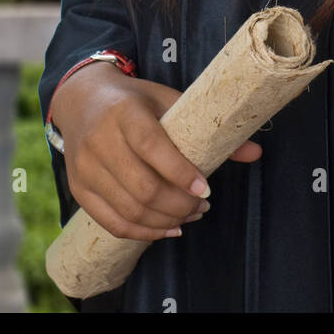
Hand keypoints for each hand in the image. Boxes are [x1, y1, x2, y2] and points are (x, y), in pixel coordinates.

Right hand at [50, 62, 261, 241]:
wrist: (82, 100)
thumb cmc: (135, 101)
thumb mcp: (168, 101)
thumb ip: (206, 126)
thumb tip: (255, 152)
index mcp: (124, 112)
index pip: (151, 146)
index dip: (180, 173)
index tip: (206, 188)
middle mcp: (99, 140)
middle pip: (142, 187)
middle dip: (179, 205)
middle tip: (203, 205)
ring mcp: (85, 168)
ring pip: (129, 210)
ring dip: (165, 222)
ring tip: (189, 216)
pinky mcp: (78, 189)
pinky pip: (112, 222)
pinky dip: (142, 233)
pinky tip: (166, 229)